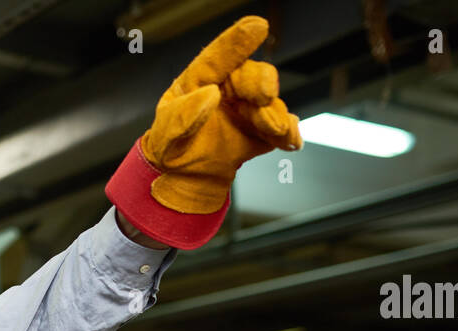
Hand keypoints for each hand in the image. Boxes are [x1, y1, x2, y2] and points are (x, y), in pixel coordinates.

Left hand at [142, 16, 300, 214]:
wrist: (185, 178)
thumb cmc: (171, 149)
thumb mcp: (165, 135)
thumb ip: (183, 116)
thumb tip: (211, 94)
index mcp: (199, 81)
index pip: (218, 58)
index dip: (238, 42)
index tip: (258, 26)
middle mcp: (227, 89)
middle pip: (251, 76)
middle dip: (261, 82)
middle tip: (265, 96)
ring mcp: (247, 109)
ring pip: (269, 103)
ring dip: (275, 115)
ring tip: (276, 130)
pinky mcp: (261, 131)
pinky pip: (280, 128)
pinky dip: (289, 134)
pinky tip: (291, 142)